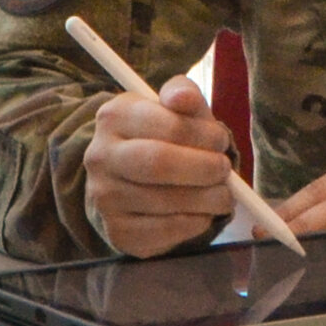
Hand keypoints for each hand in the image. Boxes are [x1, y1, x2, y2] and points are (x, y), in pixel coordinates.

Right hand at [83, 75, 237, 257]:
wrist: (130, 181)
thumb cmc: (162, 138)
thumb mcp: (173, 108)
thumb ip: (183, 94)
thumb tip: (182, 97)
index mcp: (114, 116)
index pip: (168, 125)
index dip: (204, 135)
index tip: (221, 140)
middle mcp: (100, 156)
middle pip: (160, 163)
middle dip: (204, 168)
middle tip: (224, 169)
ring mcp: (104, 197)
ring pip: (165, 201)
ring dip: (207, 199)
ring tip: (222, 194)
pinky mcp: (118, 231)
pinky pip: (165, 230)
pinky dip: (194, 223)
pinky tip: (202, 213)